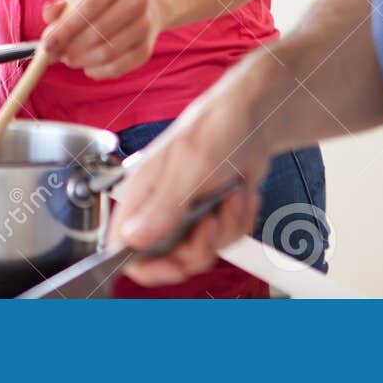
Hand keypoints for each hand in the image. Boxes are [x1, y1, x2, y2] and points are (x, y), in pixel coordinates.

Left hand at [38, 0, 166, 77]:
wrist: (146, 0)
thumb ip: (63, 4)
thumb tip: (48, 16)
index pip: (89, 6)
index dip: (65, 28)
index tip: (46, 44)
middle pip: (98, 32)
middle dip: (71, 48)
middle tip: (55, 55)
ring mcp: (145, 25)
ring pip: (107, 52)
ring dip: (82, 61)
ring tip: (69, 58)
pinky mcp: (147, 48)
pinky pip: (118, 67)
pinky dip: (97, 71)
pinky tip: (87, 66)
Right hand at [107, 63, 274, 284]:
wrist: (258, 115)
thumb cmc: (219, 126)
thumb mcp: (189, 168)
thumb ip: (161, 207)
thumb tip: (131, 239)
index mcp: (141, 193)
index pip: (124, 248)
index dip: (148, 267)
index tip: (176, 267)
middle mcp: (160, 205)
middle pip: (169, 258)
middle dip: (201, 245)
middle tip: (212, 220)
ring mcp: (187, 211)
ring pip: (202, 250)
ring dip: (227, 226)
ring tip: (230, 194)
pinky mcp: (211, 211)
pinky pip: (225, 238)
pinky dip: (240, 219)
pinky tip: (239, 193)